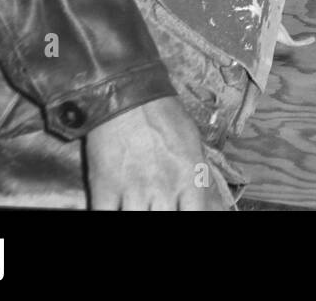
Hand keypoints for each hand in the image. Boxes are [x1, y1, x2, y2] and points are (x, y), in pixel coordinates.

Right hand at [85, 96, 226, 210]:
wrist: (127, 95)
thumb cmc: (163, 115)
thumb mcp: (192, 141)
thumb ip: (198, 175)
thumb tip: (211, 202)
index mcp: (189, 177)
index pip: (196, 215)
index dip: (190, 216)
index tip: (179, 209)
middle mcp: (163, 189)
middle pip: (163, 220)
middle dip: (161, 214)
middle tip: (157, 206)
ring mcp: (133, 191)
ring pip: (135, 220)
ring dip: (137, 214)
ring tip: (139, 206)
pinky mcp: (104, 190)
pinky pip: (104, 216)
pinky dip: (111, 214)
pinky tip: (116, 208)